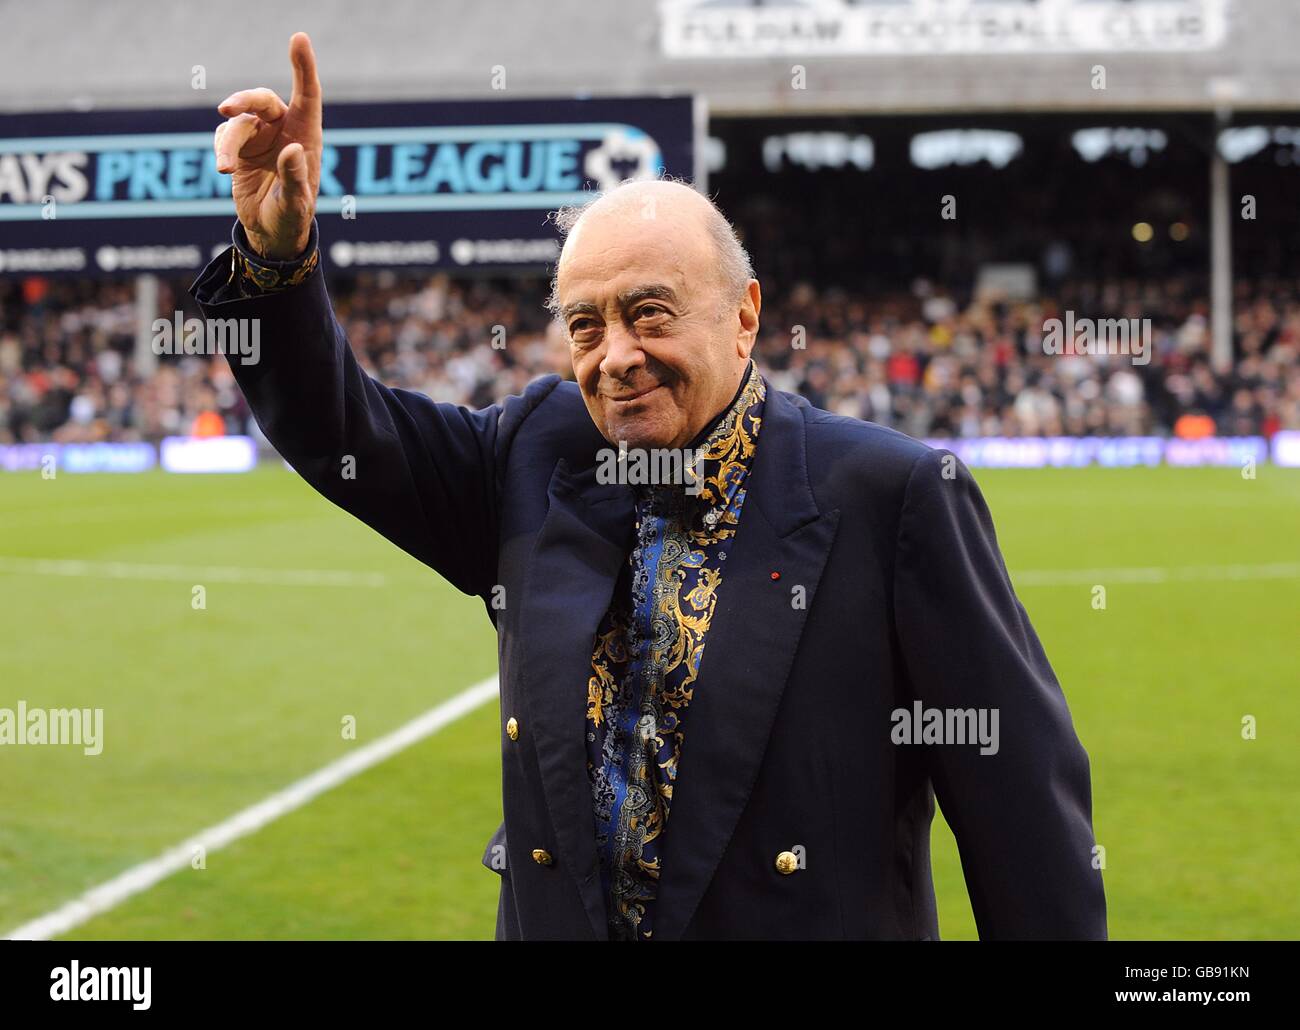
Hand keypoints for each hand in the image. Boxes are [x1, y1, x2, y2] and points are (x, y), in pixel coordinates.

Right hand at [214, 32, 321, 259]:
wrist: (271, 233)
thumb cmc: (292, 217)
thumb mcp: (296, 204)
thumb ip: (295, 179)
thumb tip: (291, 150)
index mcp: (306, 137)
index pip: (307, 96)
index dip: (303, 67)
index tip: (298, 38)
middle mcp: (283, 131)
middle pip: (263, 100)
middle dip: (245, 99)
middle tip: (227, 109)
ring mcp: (259, 137)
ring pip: (238, 120)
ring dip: (228, 140)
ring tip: (224, 167)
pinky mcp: (238, 148)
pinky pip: (224, 137)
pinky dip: (221, 150)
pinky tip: (222, 169)